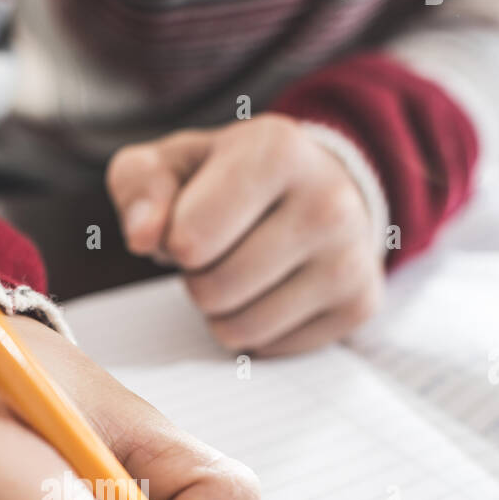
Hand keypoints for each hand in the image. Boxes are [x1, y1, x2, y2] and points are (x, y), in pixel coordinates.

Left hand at [107, 115, 383, 354]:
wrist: (320, 187)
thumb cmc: (231, 178)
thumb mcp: (173, 164)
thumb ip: (139, 186)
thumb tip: (142, 237)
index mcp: (277, 150)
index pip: (187, 241)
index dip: (172, 241)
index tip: (193, 218)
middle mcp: (328, 201)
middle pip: (211, 290)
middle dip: (197, 278)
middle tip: (218, 249)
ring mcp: (351, 258)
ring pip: (239, 328)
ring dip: (221, 310)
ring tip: (242, 269)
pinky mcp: (360, 305)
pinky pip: (270, 349)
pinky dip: (257, 329)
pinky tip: (273, 289)